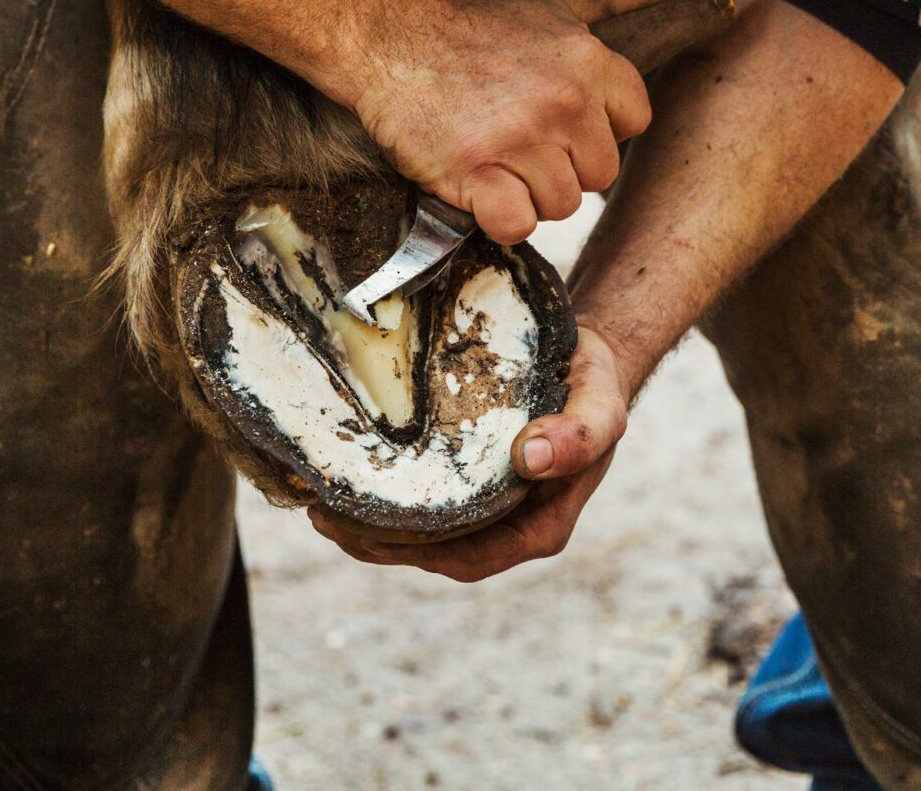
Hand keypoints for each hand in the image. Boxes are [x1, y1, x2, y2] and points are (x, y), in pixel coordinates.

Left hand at [309, 327, 633, 580]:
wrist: (587, 361)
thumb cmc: (596, 387)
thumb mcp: (603, 407)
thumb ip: (579, 435)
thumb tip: (528, 458)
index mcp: (540, 527)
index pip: (472, 559)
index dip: (418, 554)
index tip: (368, 533)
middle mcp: (508, 525)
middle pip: (435, 553)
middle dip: (376, 544)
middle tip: (323, 517)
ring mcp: (484, 507)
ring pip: (421, 533)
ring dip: (368, 526)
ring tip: (318, 503)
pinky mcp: (465, 480)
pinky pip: (421, 500)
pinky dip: (382, 495)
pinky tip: (347, 477)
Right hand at [350, 0, 668, 244]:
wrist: (388, 36)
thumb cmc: (470, 31)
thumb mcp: (549, 11)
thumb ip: (607, 9)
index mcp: (588, 62)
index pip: (635, 120)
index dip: (599, 129)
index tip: (563, 121)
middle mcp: (562, 101)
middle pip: (600, 174)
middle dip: (564, 166)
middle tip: (520, 142)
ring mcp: (520, 139)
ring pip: (560, 205)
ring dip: (528, 192)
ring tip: (494, 157)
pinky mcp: (475, 172)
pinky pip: (517, 225)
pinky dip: (498, 217)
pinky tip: (479, 187)